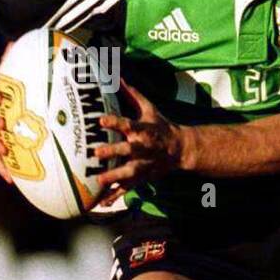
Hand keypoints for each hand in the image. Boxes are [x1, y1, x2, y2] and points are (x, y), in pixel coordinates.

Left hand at [94, 83, 186, 201]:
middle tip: (97, 153)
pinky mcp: (142, 177)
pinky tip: (102, 202)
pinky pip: (128, 188)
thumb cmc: (162, 127)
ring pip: (129, 172)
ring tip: (100, 180)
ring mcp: (143, 165)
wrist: (182, 150)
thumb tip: (118, 76)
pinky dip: (116, 196)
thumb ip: (132, 94)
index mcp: (143, 130)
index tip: (100, 120)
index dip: (114, 122)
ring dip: (115, 177)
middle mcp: (143, 148)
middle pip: (127, 151)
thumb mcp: (150, 109)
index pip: (128, 124)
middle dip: (113, 152)